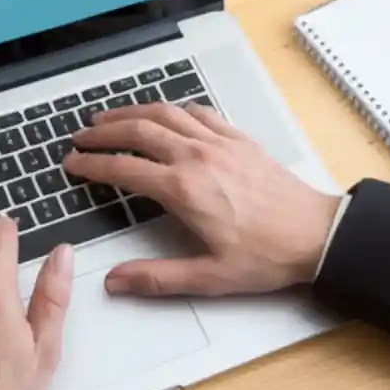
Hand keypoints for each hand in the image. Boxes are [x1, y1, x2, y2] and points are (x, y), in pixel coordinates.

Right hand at [64, 102, 339, 296]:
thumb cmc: (266, 256)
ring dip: (132, 111)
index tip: (73, 164)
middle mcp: (197, 158)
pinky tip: (164, 112)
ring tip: (109, 116)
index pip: (123, 169)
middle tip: (80, 136)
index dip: (92, 165)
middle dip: (103, 131)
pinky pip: (198, 113)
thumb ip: (156, 279)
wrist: (316, 234)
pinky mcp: (238, 140)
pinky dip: (173, 108)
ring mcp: (219, 143)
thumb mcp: (208, 278)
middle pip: (137, 131)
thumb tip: (115, 282)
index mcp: (183, 190)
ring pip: (165, 114)